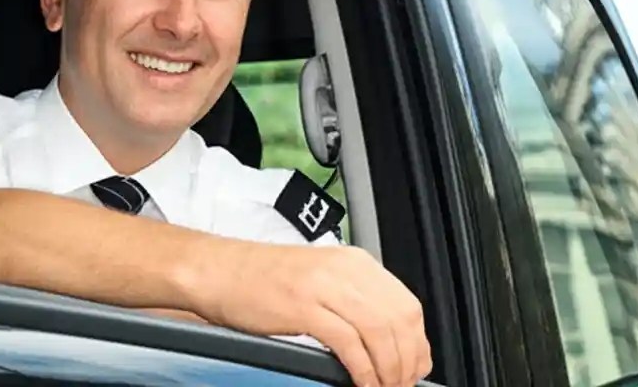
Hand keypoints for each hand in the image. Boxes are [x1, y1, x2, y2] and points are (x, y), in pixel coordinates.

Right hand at [184, 240, 430, 386]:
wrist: (218, 270)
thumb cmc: (263, 279)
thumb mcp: (322, 278)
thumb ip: (354, 300)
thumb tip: (384, 337)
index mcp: (356, 263)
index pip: (407, 304)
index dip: (418, 341)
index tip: (417, 366)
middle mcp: (347, 270)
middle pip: (400, 319)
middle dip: (407, 360)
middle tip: (403, 384)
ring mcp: (325, 287)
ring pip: (380, 332)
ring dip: (389, 368)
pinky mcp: (304, 307)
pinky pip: (348, 342)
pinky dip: (363, 368)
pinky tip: (363, 383)